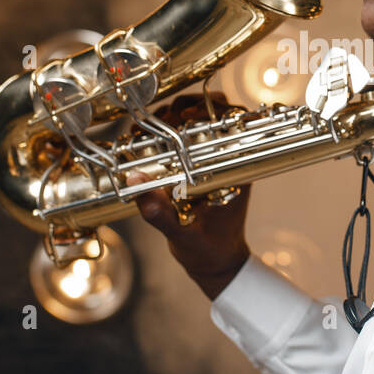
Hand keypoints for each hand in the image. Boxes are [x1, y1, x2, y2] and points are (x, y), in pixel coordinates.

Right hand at [123, 92, 252, 299]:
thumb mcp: (183, 235)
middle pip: (216, 114)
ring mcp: (213, 163)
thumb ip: (160, 212)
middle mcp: (228, 161)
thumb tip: (136, 182)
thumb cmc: (209, 252)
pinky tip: (151, 139)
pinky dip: (169, 132)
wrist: (216, 263)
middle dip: (186, 109)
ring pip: (200, 122)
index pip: (234, 124)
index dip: (210, 111)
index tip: (182, 117)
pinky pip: (187, 139)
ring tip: (153, 126)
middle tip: (160, 120)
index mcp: (236, 171)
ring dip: (175, 118)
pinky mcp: (198, 168)